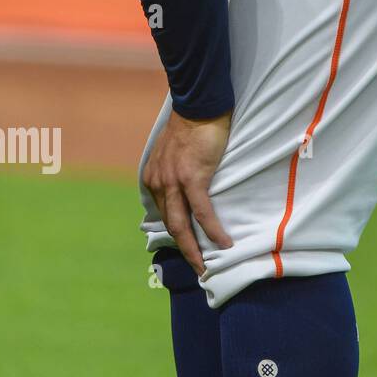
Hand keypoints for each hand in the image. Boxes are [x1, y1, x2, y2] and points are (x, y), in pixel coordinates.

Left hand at [142, 109, 232, 274]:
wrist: (199, 106)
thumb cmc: (193, 128)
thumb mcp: (175, 155)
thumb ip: (176, 174)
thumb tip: (188, 192)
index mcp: (153, 179)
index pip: (164, 214)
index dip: (176, 234)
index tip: (188, 250)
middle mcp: (158, 183)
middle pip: (171, 225)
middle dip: (184, 250)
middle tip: (197, 269)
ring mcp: (173, 181)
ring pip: (182, 224)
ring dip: (195, 249)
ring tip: (206, 267)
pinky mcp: (192, 177)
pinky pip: (202, 211)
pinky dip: (213, 230)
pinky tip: (224, 243)